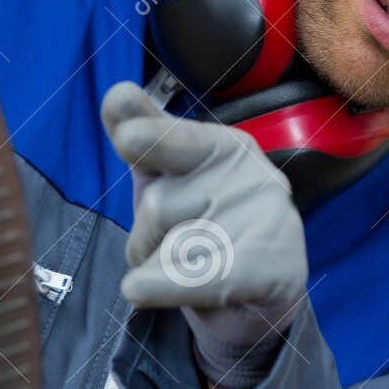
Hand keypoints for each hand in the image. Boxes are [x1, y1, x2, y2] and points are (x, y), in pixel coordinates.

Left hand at [101, 82, 307, 388]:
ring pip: (168, 249)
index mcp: (222, 147)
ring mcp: (265, 222)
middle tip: (166, 244)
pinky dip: (156, 290)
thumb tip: (118, 94)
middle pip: (157, 205)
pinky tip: (149, 290)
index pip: (175, 137)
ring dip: (160, 268)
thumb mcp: (168, 178)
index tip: (126, 137)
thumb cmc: (205, 226)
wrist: (258, 295)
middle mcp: (250, 175)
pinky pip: (187, 282)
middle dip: (145, 236)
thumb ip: (144, 138)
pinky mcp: (270, 270)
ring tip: (191, 268)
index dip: (148, 138)